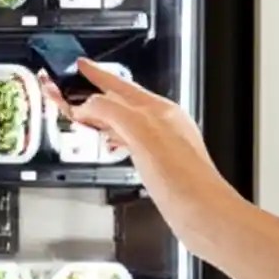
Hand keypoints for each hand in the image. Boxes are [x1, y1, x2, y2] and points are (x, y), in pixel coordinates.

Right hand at [39, 58, 240, 226]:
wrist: (202, 213)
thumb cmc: (181, 178)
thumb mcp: (141, 135)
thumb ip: (113, 113)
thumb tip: (89, 105)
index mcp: (159, 110)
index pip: (120, 85)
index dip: (97, 75)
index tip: (81, 66)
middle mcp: (162, 123)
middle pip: (122, 102)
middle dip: (97, 96)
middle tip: (76, 92)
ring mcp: (162, 143)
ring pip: (126, 121)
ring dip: (104, 117)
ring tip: (86, 117)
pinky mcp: (160, 164)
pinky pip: (131, 141)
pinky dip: (114, 138)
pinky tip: (111, 146)